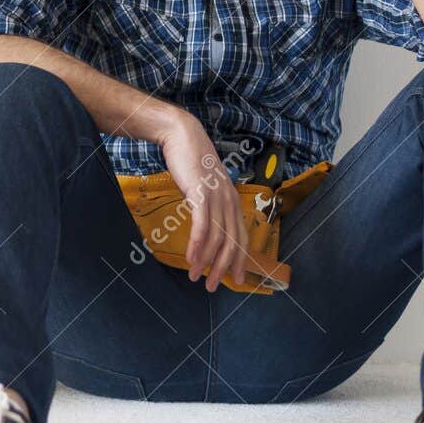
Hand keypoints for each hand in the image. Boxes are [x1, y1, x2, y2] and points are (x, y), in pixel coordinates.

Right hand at [157, 111, 248, 291]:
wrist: (182, 135)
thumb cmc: (191, 161)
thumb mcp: (205, 186)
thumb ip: (209, 204)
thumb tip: (206, 226)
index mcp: (233, 200)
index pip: (241, 237)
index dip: (239, 260)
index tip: (234, 279)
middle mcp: (230, 201)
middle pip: (232, 242)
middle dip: (224, 268)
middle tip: (214, 287)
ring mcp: (217, 197)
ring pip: (218, 238)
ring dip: (207, 262)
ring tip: (197, 278)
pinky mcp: (202, 194)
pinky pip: (202, 227)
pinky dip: (197, 245)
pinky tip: (191, 259)